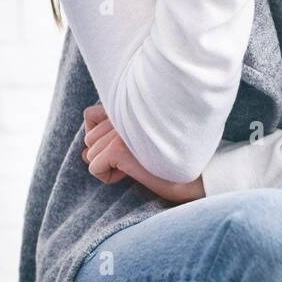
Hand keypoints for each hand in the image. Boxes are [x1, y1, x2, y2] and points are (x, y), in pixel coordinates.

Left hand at [81, 104, 204, 204]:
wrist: (198, 173)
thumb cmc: (173, 158)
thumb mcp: (142, 141)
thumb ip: (112, 136)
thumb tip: (83, 152)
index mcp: (131, 104)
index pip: (91, 115)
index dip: (102, 138)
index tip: (127, 148)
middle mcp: (124, 111)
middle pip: (89, 139)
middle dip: (105, 154)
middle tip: (135, 158)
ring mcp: (121, 128)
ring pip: (91, 154)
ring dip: (109, 166)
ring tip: (136, 165)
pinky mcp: (119, 147)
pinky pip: (95, 168)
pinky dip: (108, 177)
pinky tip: (130, 175)